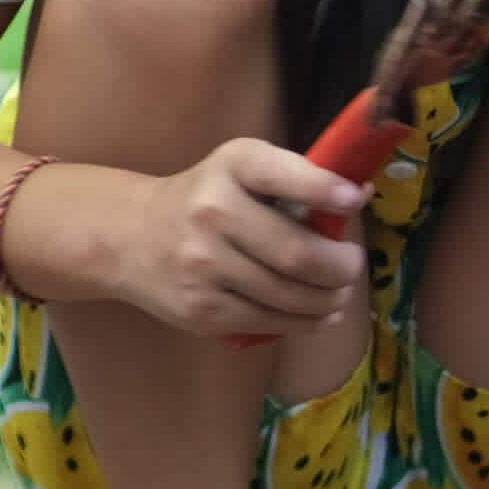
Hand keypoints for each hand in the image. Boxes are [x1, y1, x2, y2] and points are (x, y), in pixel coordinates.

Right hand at [99, 142, 365, 339]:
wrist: (130, 237)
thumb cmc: (206, 198)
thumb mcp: (241, 170)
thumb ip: (294, 179)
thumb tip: (358, 197)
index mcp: (231, 167)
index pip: (281, 175)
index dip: (324, 189)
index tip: (354, 200)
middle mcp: (213, 213)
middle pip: (297, 252)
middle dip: (341, 266)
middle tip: (352, 267)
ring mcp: (203, 265)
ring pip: (290, 295)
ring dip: (330, 299)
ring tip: (339, 294)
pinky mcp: (202, 309)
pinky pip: (270, 321)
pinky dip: (307, 321)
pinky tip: (320, 314)